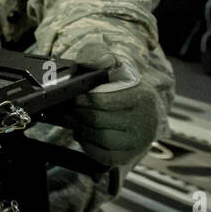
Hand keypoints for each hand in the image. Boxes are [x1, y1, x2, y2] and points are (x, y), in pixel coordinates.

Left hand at [48, 43, 159, 165]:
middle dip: (76, 114)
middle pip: (98, 120)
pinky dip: (88, 146)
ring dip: (80, 130)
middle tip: (64, 110)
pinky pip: (104, 156)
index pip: (102, 100)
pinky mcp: (131, 155)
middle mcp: (145, 120)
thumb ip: (100, 55)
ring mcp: (140, 140)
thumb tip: (102, 59)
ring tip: (72, 121)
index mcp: (141, 96)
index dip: (81, 99)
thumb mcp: (109, 62)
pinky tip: (83, 134)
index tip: (72, 97)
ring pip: (101, 139)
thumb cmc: (119, 82)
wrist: (137, 102)